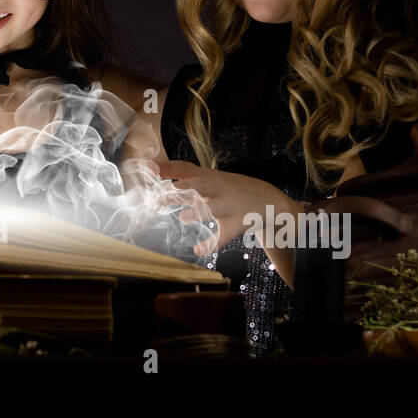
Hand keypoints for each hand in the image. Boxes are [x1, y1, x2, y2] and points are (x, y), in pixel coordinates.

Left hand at [156, 160, 296, 256]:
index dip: (168, 168)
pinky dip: (212, 244)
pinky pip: (224, 235)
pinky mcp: (238, 223)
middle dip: (182, 189)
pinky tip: (199, 249)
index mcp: (210, 177)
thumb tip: (156, 176)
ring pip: (214, 208)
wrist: (268, 199)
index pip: (186, 168)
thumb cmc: (231, 189)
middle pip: (200, 186)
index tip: (149, 168)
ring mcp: (230, 206)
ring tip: (183, 217)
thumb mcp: (212, 178)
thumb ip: (187, 178)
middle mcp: (219, 189)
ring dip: (199, 212)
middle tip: (162, 194)